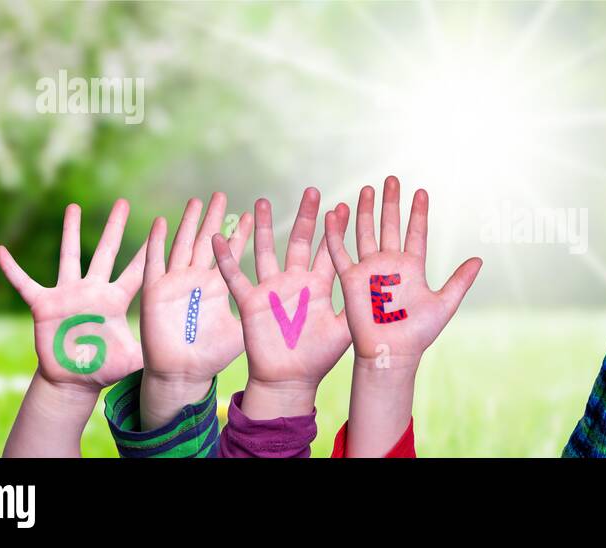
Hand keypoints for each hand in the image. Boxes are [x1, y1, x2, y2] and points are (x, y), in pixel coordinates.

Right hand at [0, 200, 145, 387]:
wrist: (73, 379)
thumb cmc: (105, 367)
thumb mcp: (132, 358)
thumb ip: (151, 350)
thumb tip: (178, 352)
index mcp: (116, 300)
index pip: (136, 271)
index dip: (148, 250)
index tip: (161, 226)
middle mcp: (93, 290)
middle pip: (106, 252)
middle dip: (114, 227)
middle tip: (123, 202)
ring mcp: (68, 294)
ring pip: (69, 256)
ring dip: (70, 231)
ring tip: (73, 206)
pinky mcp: (44, 305)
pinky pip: (24, 283)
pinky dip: (11, 269)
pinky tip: (0, 251)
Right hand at [140, 192, 252, 426]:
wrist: (182, 375)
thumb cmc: (213, 357)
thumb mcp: (246, 330)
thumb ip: (267, 312)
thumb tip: (304, 305)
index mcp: (223, 287)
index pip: (236, 252)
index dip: (245, 232)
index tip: (256, 209)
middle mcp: (200, 280)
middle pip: (210, 241)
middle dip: (217, 218)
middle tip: (223, 193)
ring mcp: (178, 283)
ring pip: (184, 245)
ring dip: (190, 223)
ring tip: (197, 201)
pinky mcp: (157, 292)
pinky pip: (155, 262)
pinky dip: (155, 243)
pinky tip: (160, 222)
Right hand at [212, 187, 351, 418]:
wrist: (290, 380)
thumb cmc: (319, 358)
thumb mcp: (344, 329)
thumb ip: (359, 307)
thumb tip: (387, 290)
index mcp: (320, 286)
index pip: (329, 250)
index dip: (335, 229)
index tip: (343, 206)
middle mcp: (296, 282)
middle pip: (299, 241)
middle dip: (305, 217)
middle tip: (311, 191)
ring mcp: (273, 290)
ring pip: (265, 251)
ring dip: (261, 227)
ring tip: (260, 201)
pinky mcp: (252, 302)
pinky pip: (236, 278)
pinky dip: (226, 259)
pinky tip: (218, 239)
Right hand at [323, 176, 482, 364]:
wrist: (392, 352)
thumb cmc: (418, 333)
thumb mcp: (444, 304)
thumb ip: (460, 281)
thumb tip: (479, 260)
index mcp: (412, 267)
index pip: (416, 232)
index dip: (418, 212)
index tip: (421, 192)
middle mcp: (390, 264)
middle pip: (389, 226)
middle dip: (390, 203)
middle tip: (392, 180)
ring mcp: (369, 270)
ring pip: (366, 233)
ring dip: (366, 211)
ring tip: (367, 189)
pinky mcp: (350, 279)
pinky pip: (340, 252)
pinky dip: (336, 234)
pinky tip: (334, 213)